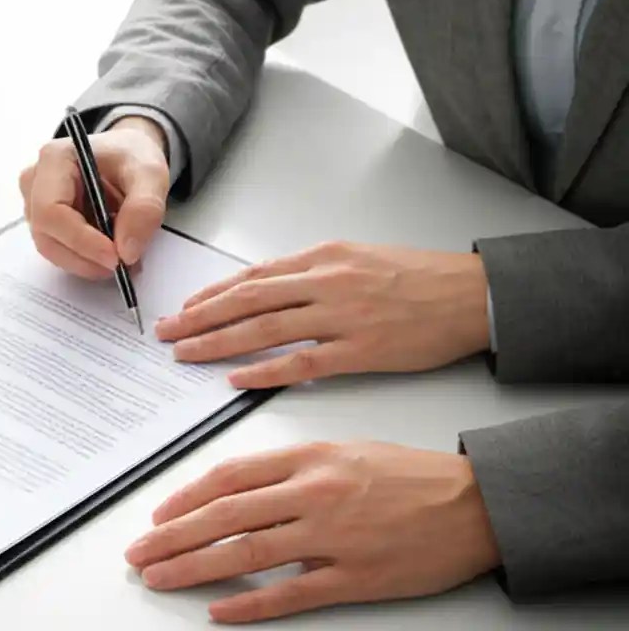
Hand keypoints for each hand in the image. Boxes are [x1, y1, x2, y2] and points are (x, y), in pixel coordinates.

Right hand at [19, 116, 169, 278]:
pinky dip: (86, 260)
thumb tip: (127, 251)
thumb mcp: (151, 174)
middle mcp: (35, 182)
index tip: (115, 257)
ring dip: (87, 262)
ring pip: (51, 249)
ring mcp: (35, 205)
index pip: (51, 211)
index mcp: (54, 159)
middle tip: (123, 264)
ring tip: (121, 256)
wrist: (128, 158)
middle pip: (47, 235)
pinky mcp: (45, 224)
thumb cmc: (133, 157)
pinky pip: (59, 252)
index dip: (81, 240)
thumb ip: (144, 208)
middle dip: (86, 257)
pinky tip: (109, 251)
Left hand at [126, 441, 500, 622]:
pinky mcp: (355, 577)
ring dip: (194, 568)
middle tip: (138, 552)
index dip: (185, 497)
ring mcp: (333, 537)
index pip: (228, 476)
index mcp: (308, 458)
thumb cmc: (409, 475)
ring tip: (160, 578)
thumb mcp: (342, 450)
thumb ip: (288, 466)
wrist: (475, 503)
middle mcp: (313, 493)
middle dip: (172, 536)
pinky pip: (290, 594)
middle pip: (224, 516)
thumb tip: (234, 488)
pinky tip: (220, 611)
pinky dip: (250, 604)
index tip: (158, 514)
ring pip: (246, 553)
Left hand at [155, 241, 490, 388]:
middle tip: (166, 332)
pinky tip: (237, 380)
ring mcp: (342, 316)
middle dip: (199, 317)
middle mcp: (326, 282)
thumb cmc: (417, 277)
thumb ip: (309, 273)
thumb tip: (264, 287)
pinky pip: (301, 363)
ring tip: (187, 354)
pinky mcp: (361, 349)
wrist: (471, 294)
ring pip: (264, 330)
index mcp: (322, 257)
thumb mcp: (356, 258)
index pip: (252, 276)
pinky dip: (265, 371)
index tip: (183, 308)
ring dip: (219, 343)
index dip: (212, 294)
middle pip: (246, 300)